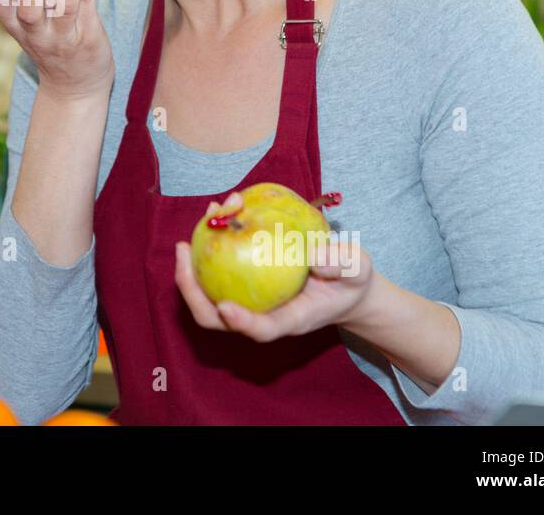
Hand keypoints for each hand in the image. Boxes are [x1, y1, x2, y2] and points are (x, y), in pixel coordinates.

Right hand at [0, 0, 113, 100]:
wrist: (76, 87)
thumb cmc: (48, 47)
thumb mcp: (24, 29)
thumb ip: (15, 0)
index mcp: (17, 29)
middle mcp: (38, 35)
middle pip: (29, 12)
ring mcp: (64, 37)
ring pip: (66, 6)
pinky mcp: (88, 34)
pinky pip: (88, 1)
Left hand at [173, 201, 377, 340]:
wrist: (344, 283)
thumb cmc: (350, 280)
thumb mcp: (358, 268)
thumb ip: (342, 263)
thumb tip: (313, 257)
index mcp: (291, 319)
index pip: (264, 329)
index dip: (242, 322)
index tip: (225, 307)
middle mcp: (263, 313)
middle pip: (217, 317)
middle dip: (192, 291)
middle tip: (184, 252)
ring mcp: (250, 300)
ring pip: (209, 293)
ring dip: (193, 266)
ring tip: (192, 232)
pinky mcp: (243, 282)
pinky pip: (218, 269)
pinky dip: (210, 244)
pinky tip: (214, 213)